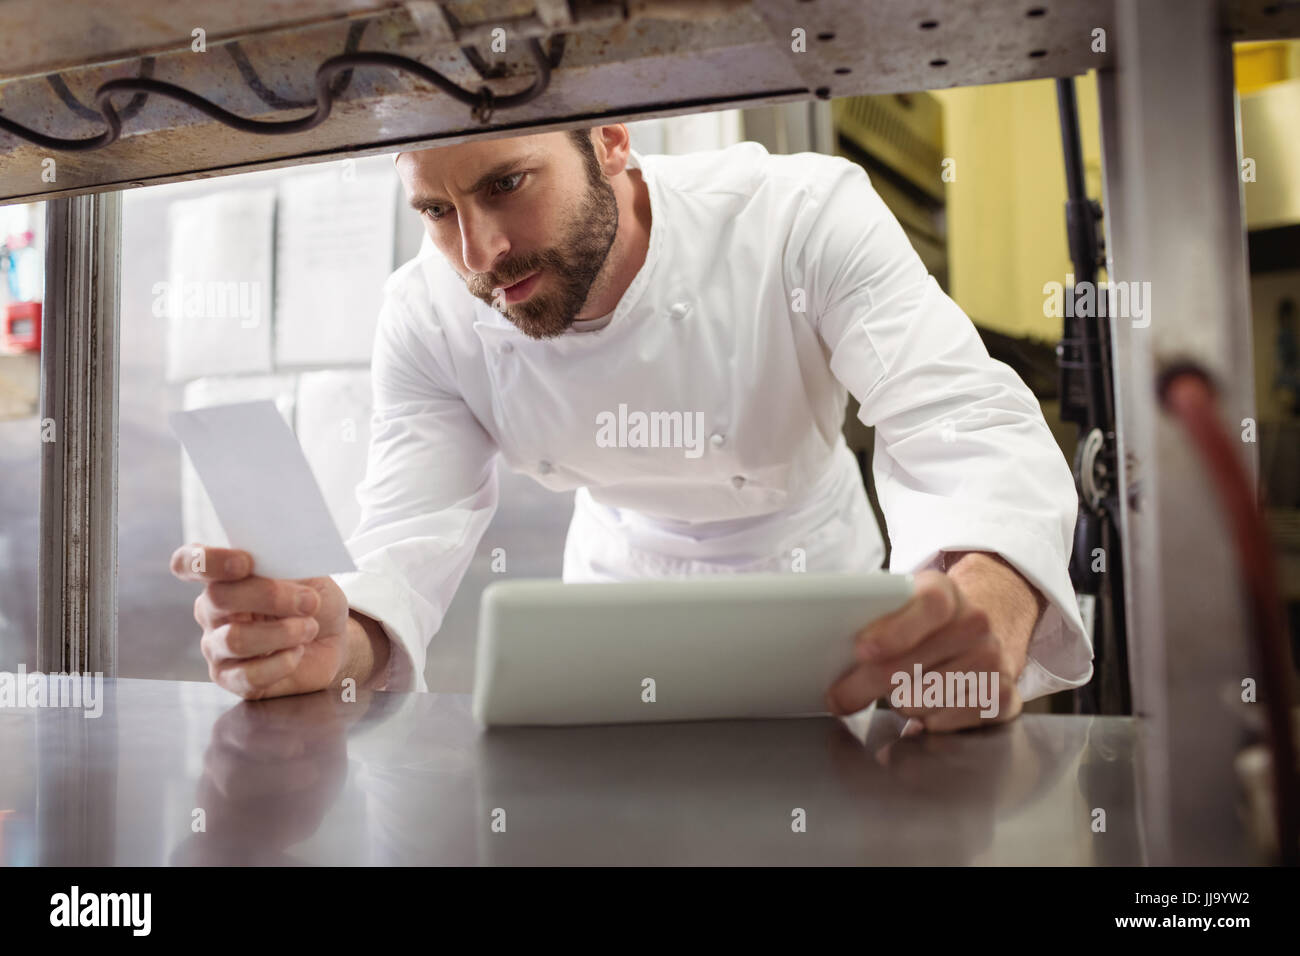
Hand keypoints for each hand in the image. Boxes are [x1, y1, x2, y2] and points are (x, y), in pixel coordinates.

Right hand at [170, 544, 351, 699]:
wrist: (333, 640)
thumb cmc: (313, 600)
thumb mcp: (308, 572)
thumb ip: (284, 561)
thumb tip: (275, 556)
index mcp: (222, 576)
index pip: (189, 563)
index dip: (209, 561)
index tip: (245, 563)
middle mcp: (211, 611)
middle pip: (219, 597)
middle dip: (270, 596)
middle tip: (308, 601)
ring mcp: (217, 647)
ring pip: (235, 639)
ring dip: (282, 632)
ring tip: (309, 628)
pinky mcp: (231, 679)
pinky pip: (248, 675)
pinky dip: (282, 662)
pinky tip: (297, 652)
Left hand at [825, 556, 1039, 732]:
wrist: (986, 629)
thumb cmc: (926, 623)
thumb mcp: (903, 604)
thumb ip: (872, 618)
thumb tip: (827, 655)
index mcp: (946, 592)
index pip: (927, 607)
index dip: (894, 630)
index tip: (862, 650)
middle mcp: (975, 624)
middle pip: (909, 667)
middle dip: (863, 686)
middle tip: (840, 696)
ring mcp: (993, 661)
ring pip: (920, 701)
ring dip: (899, 702)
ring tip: (902, 689)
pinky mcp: (1003, 697)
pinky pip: (943, 723)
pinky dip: (925, 720)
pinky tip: (927, 705)